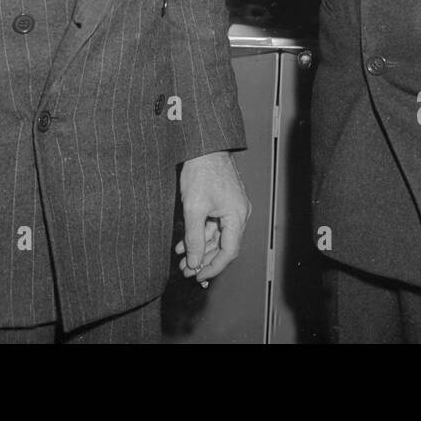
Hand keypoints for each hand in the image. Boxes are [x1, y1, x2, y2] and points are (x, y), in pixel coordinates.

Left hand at [175, 151, 249, 284]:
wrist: (204, 146)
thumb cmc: (202, 171)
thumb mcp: (194, 208)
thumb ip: (194, 237)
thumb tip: (193, 261)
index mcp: (237, 216)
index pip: (229, 252)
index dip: (213, 267)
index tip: (198, 275)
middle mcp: (238, 214)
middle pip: (223, 246)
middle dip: (204, 260)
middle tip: (186, 271)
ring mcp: (231, 207)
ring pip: (217, 236)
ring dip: (199, 248)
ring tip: (181, 259)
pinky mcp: (223, 201)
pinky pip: (214, 224)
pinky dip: (200, 234)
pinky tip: (184, 242)